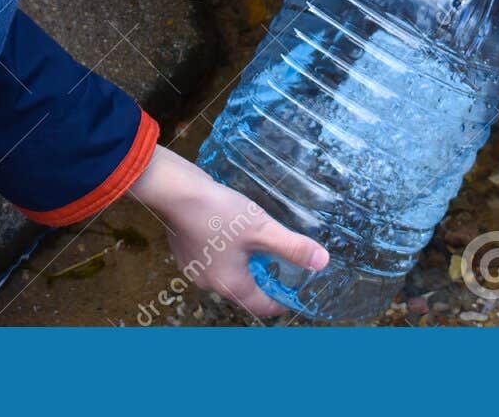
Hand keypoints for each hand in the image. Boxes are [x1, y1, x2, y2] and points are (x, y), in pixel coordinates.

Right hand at [129, 146, 327, 317]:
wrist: (177, 193)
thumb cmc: (220, 214)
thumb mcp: (262, 229)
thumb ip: (292, 247)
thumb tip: (322, 262)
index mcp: (231, 286)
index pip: (262, 306)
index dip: (281, 300)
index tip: (295, 290)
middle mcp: (210, 284)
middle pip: (244, 291)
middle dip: (263, 280)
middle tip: (280, 263)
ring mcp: (194, 270)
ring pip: (226, 275)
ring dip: (244, 266)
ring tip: (258, 247)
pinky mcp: (185, 253)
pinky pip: (212, 261)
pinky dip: (226, 255)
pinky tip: (232, 235)